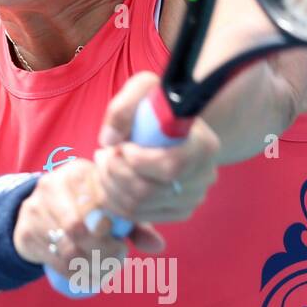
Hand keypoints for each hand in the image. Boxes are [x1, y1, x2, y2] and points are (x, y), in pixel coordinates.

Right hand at [12, 155, 165, 271]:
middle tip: (114, 261)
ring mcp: (35, 208)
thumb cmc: (84, 208)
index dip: (111, 230)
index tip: (121, 245)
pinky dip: (74, 274)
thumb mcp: (109, 208)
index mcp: (78, 173)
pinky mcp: (26, 232)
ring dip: (89, 266)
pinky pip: (54, 260)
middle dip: (101, 252)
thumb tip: (158, 245)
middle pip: (79, 228)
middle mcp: (52, 185)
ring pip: (66, 247)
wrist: (37, 213)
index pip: (97, 203)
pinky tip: (87, 277)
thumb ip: (135, 224)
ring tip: (104, 271)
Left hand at [94, 71, 219, 222]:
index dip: (137, 161)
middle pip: (148, 191)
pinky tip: (112, 182)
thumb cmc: (159, 106)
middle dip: (114, 174)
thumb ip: (123, 107)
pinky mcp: (180, 212)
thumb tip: (109, 140)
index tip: (123, 145)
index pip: (169, 167)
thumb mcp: (144, 90)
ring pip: (139, 207)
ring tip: (104, 165)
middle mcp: (204, 176)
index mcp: (204, 146)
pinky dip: (117, 202)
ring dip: (110, 187)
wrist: (174, 126)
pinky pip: (140, 216)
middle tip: (103, 155)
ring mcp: (193, 198)